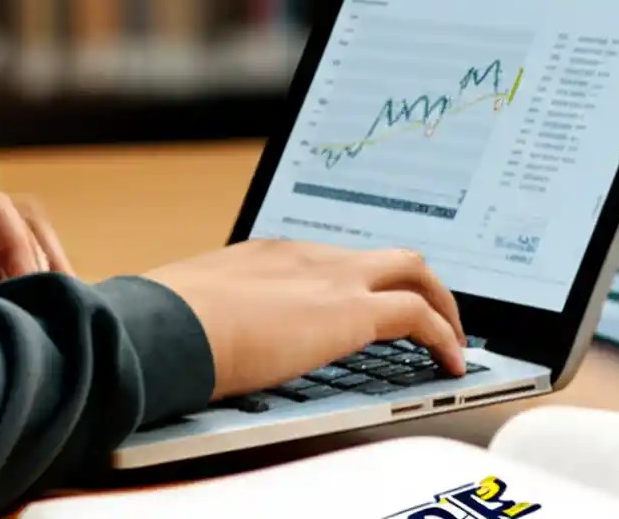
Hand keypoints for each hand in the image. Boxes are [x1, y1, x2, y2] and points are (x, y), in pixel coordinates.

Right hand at [142, 239, 466, 400]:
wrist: (164, 327)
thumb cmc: (164, 327)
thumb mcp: (196, 312)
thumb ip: (218, 318)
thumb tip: (207, 342)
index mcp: (270, 255)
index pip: (336, 260)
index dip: (365, 284)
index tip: (373, 307)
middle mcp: (307, 255)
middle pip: (387, 254)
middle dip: (420, 283)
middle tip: (435, 315)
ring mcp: (330, 277)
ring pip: (414, 271)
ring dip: (442, 305)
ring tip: (454, 341)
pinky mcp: (348, 309)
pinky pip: (418, 315)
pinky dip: (443, 337)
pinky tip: (450, 364)